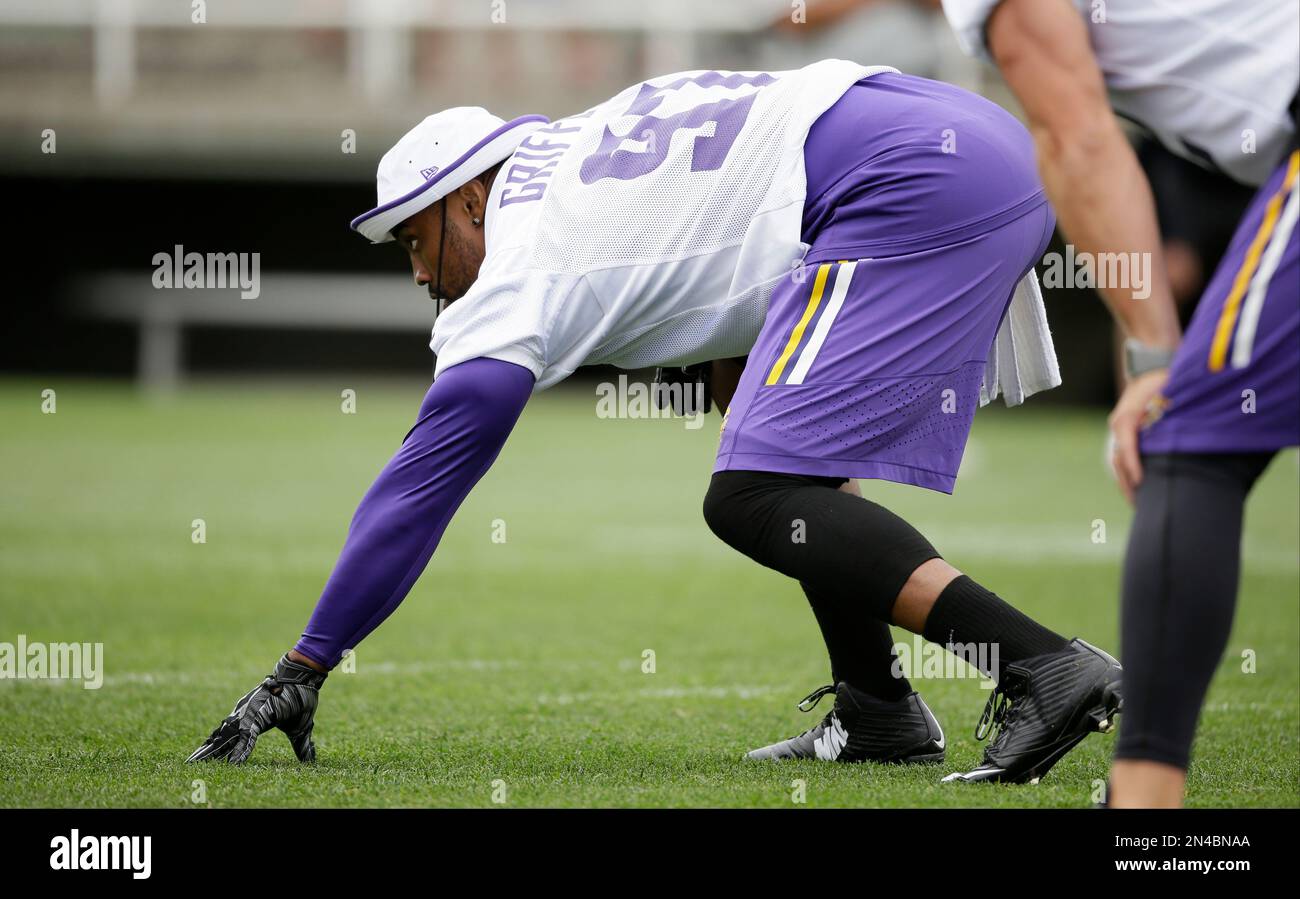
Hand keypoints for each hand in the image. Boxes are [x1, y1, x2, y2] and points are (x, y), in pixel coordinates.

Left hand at [187, 654, 326, 764]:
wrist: (303, 677)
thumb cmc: (301, 698)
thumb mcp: (299, 729)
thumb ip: (300, 745)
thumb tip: (309, 759)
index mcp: (253, 720)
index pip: (232, 738)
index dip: (219, 749)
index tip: (205, 758)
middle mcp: (246, 717)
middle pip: (223, 738)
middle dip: (207, 752)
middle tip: (190, 762)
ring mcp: (249, 715)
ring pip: (228, 738)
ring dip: (214, 752)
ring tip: (197, 761)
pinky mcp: (258, 715)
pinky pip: (246, 738)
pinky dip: (241, 751)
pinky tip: (233, 763)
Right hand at [1107, 368, 1168, 503]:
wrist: (1151, 369)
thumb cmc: (1166, 378)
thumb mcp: (1173, 387)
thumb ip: (1178, 406)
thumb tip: (1197, 426)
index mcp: (1128, 413)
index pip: (1126, 442)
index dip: (1133, 463)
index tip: (1142, 482)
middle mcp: (1120, 423)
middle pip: (1118, 457)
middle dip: (1128, 482)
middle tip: (1140, 504)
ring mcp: (1120, 431)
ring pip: (1118, 461)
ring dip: (1127, 483)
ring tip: (1139, 504)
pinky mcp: (1125, 436)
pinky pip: (1123, 459)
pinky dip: (1129, 475)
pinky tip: (1140, 490)